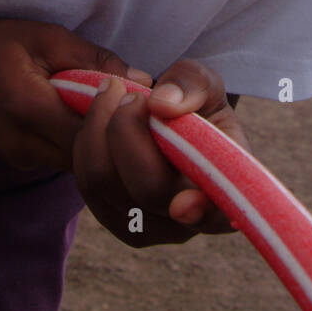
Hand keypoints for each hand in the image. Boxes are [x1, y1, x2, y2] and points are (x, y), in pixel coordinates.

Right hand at [0, 17, 146, 171]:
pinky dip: (83, 141)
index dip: (124, 117)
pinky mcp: (22, 163)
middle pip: (92, 154)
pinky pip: (66, 158)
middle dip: (119, 134)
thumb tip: (143, 81)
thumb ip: (93, 59)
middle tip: (140, 108)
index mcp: (27, 108)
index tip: (143, 98)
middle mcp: (24, 145)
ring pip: (82, 161)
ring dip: (103, 140)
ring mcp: (21, 160)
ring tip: (118, 110)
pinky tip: (92, 118)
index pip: (94, 130)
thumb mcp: (45, 36)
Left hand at [71, 59, 251, 246]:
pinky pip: (85, 184)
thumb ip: (192, 85)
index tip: (181, 203)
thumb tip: (163, 105)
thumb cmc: (194, 103)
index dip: (202, 211)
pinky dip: (85, 143)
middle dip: (127, 129)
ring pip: (106, 185)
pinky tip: (100, 119)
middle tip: (129, 93)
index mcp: (226, 188)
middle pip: (147, 189)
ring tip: (112, 93)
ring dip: (98, 128)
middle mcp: (189, 221)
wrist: (166, 120)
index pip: (217, 213)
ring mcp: (149, 228)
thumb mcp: (203, 82)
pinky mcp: (113, 220)